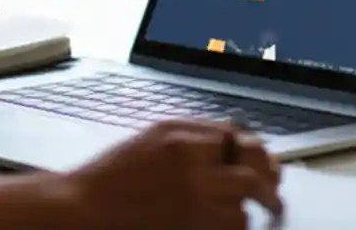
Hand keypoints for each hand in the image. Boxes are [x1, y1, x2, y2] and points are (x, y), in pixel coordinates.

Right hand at [64, 119, 283, 229]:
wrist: (82, 209)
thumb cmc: (112, 176)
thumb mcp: (151, 138)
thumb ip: (190, 136)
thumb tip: (231, 142)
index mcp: (179, 135)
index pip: (233, 136)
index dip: (250, 150)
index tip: (259, 162)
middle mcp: (190, 162)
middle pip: (250, 167)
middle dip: (267, 179)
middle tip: (274, 193)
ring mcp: (193, 198)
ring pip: (243, 203)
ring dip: (248, 208)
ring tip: (257, 214)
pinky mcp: (193, 225)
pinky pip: (230, 226)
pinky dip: (234, 226)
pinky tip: (227, 225)